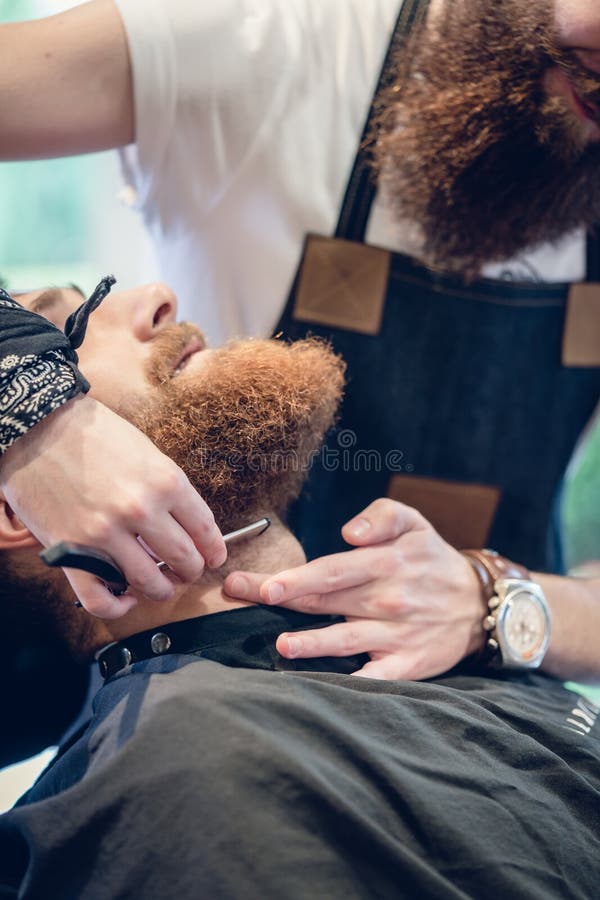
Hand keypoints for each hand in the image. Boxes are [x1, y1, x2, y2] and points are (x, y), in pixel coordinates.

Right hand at [0, 396, 225, 617]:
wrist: (37, 428)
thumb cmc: (93, 434)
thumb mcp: (146, 452)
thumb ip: (167, 489)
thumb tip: (186, 523)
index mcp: (165, 482)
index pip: (204, 529)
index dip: (214, 549)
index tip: (214, 556)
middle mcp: (140, 510)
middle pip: (183, 560)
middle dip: (190, 571)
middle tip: (187, 571)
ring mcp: (105, 534)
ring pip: (148, 583)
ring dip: (160, 590)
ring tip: (160, 585)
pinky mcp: (72, 552)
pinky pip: (101, 599)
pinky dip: (118, 607)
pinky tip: (126, 599)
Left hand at [224, 498, 483, 679]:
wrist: (479, 604)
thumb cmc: (433, 560)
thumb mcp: (415, 523)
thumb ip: (382, 516)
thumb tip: (349, 532)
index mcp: (385, 562)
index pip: (331, 569)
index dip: (295, 577)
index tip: (263, 584)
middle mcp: (387, 599)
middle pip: (325, 600)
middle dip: (280, 598)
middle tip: (238, 595)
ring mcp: (396, 635)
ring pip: (346, 640)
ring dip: (313, 644)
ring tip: (283, 645)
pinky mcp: (406, 664)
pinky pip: (374, 678)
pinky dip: (351, 683)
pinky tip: (322, 685)